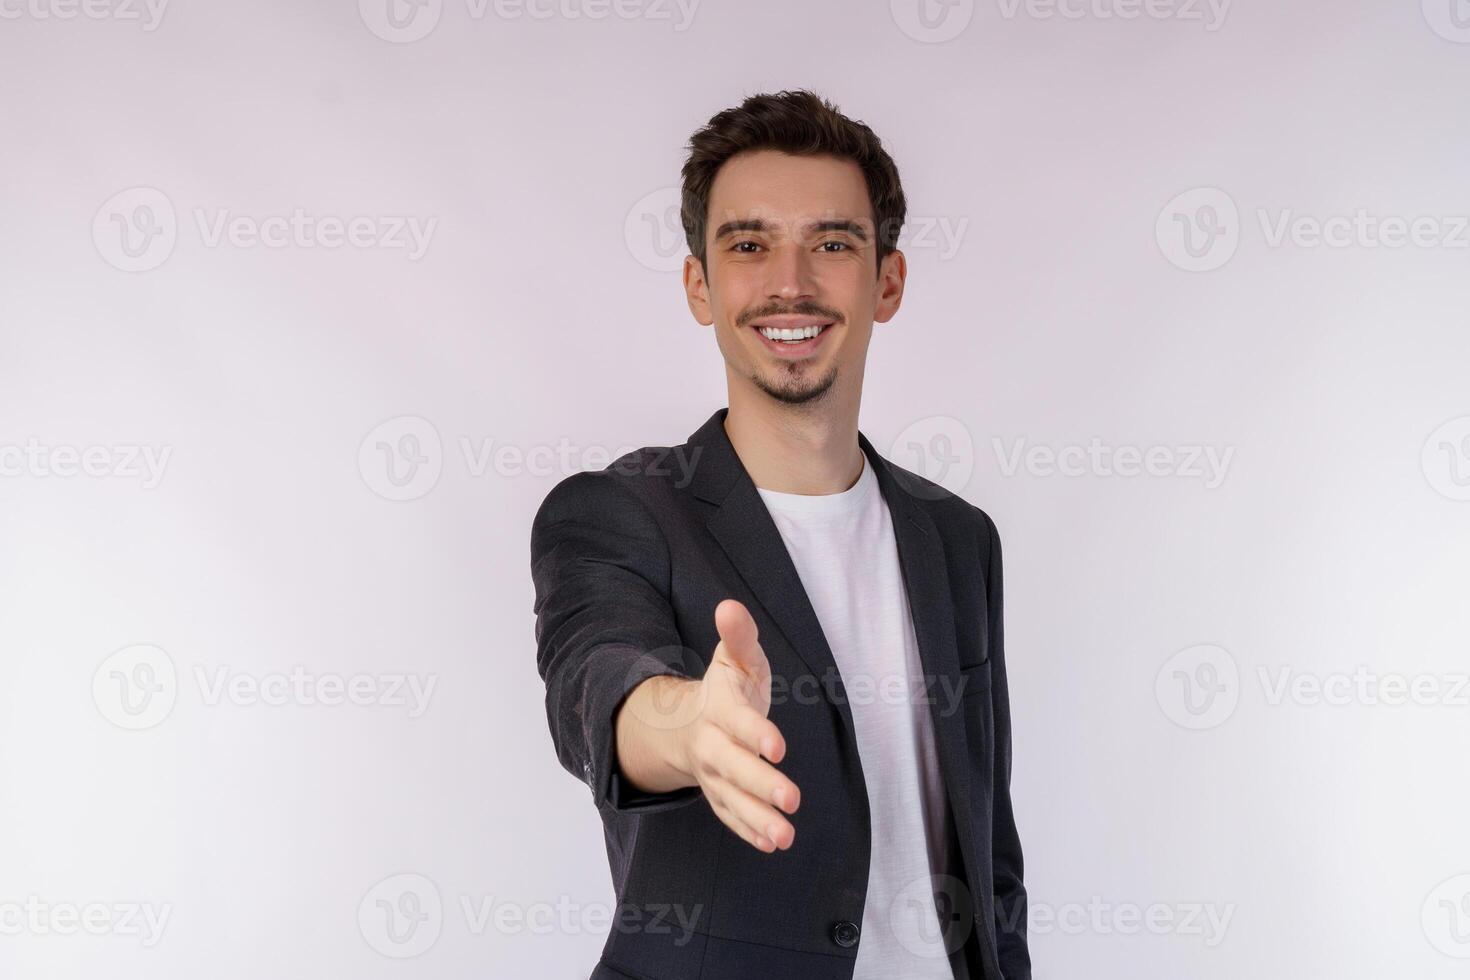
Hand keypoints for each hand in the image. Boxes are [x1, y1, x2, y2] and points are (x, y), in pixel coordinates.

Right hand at [675, 599, 800, 852]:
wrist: (688, 723)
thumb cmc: (725, 688)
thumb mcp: (732, 658)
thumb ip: (738, 636)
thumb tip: (730, 606)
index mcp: (719, 708)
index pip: (737, 722)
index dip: (756, 734)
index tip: (778, 747)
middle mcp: (712, 745)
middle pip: (733, 767)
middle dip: (761, 785)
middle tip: (793, 800)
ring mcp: (713, 774)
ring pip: (732, 800)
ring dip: (758, 819)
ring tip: (786, 836)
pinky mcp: (719, 795)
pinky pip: (730, 817)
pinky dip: (749, 831)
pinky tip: (772, 843)